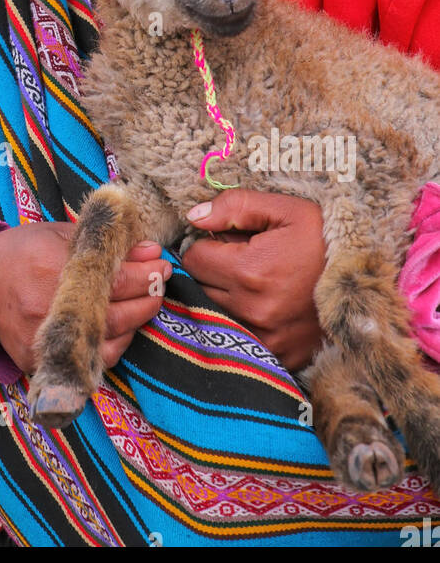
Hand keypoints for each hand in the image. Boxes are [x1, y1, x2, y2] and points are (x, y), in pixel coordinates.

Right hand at [0, 222, 171, 374]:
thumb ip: (102, 242)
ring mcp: (44, 338)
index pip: (115, 275)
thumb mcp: (58, 234)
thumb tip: (148, 250)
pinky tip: (120, 326)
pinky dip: (113, 344)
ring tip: (145, 302)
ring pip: (110, 340)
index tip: (161, 262)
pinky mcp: (40, 360)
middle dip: (148, 296)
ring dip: (136, 322)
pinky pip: (91, 359)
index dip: (145, 271)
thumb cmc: (21, 252)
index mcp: (52, 266)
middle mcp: (48, 305)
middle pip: (117, 311)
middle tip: (160, 282)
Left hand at [180, 189, 325, 371]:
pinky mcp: (278, 356)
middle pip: (200, 288)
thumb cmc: (324, 240)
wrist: (369, 282)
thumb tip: (194, 217)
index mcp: (250, 270)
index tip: (224, 243)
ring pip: (214, 315)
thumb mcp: (286, 210)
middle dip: (212, 272)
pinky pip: (239, 340)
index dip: (205, 246)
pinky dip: (241, 324)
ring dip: (222, 299)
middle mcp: (253, 309)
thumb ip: (236, 206)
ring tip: (251, 283)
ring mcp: (265, 338)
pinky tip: (262, 308)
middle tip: (239, 261)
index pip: (193, 260)